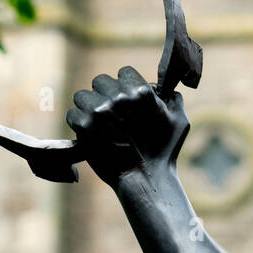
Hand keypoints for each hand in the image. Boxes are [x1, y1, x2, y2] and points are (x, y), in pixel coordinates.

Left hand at [66, 66, 189, 187]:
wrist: (145, 180)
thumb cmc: (164, 154)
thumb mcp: (179, 123)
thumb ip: (174, 100)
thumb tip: (167, 90)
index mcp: (141, 92)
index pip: (124, 72)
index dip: (124, 86)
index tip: (125, 101)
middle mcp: (119, 98)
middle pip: (100, 81)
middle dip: (104, 95)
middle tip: (109, 114)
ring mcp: (99, 111)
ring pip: (82, 96)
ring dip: (88, 108)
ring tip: (97, 125)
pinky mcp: (84, 126)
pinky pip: (73, 115)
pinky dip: (79, 125)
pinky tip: (90, 135)